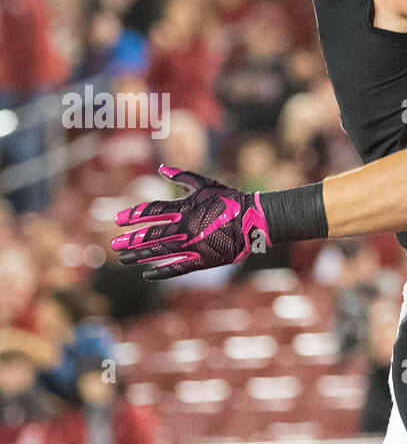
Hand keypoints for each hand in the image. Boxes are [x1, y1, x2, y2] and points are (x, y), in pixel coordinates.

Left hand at [112, 165, 271, 279]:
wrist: (255, 220)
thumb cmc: (230, 199)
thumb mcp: (206, 184)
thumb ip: (182, 178)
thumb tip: (162, 169)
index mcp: (186, 208)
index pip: (152, 211)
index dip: (134, 214)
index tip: (118, 219)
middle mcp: (187, 228)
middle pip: (152, 234)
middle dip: (131, 240)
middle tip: (114, 244)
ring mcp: (195, 245)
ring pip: (161, 252)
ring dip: (140, 256)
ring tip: (124, 259)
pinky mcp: (204, 260)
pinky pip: (179, 268)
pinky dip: (162, 272)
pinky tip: (147, 274)